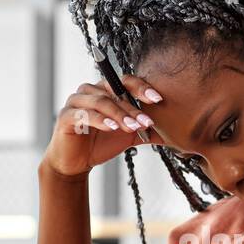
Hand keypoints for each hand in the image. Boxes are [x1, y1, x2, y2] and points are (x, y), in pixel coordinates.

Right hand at [43, 73, 163, 178]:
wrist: (76, 163)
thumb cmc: (102, 144)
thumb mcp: (129, 135)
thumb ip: (147, 130)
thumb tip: (176, 132)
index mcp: (106, 89)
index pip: (126, 81)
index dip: (142, 88)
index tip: (159, 99)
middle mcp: (90, 90)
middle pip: (114, 91)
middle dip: (133, 107)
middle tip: (148, 122)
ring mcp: (76, 101)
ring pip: (101, 102)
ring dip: (119, 115)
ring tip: (133, 127)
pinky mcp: (66, 116)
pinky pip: (85, 115)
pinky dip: (100, 120)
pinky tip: (112, 128)